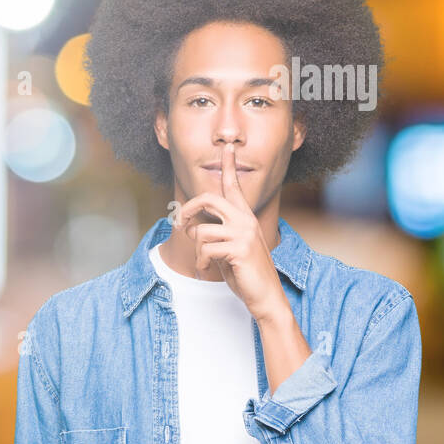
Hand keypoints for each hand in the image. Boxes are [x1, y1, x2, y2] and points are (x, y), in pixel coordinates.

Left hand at [175, 144, 286, 321]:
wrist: (264, 295)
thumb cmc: (244, 273)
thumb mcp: (226, 249)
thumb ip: (214, 234)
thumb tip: (191, 226)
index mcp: (244, 217)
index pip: (234, 187)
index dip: (229, 166)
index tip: (227, 147)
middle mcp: (246, 220)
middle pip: (208, 199)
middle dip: (188, 210)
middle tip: (179, 222)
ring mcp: (244, 233)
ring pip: (201, 231)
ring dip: (196, 251)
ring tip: (204, 262)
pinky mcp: (239, 248)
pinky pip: (205, 249)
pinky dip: (201, 263)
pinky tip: (207, 270)